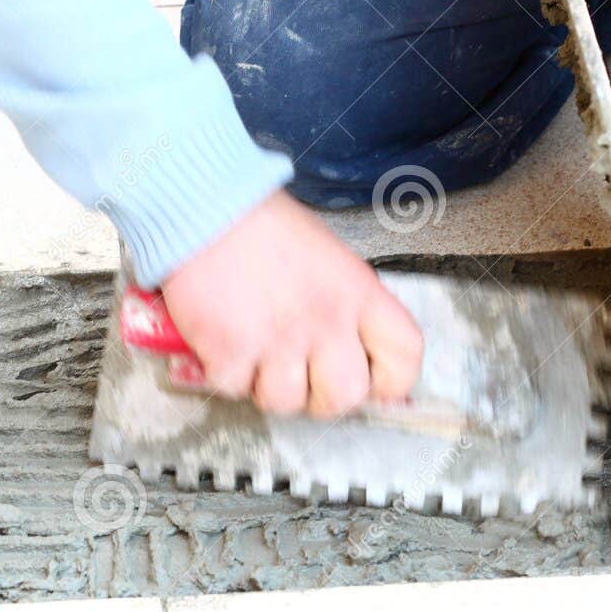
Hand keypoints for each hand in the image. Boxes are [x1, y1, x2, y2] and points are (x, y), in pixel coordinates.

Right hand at [160, 191, 422, 417]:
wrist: (206, 209)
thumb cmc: (263, 228)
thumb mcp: (329, 258)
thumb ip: (348, 305)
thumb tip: (353, 350)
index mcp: (358, 292)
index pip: (404, 355)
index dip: (392, 383)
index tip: (374, 385)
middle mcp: (325, 319)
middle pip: (346, 395)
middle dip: (324, 399)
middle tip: (305, 381)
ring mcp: (278, 338)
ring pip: (285, 402)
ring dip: (267, 387)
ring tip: (256, 356)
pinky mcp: (230, 350)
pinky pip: (234, 389)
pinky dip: (224, 374)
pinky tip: (223, 343)